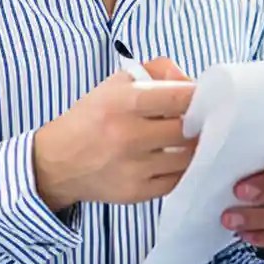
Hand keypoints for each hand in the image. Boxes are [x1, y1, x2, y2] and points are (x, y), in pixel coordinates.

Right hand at [33, 58, 196, 209]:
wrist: (57, 163)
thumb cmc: (93, 117)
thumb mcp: (117, 83)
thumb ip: (158, 71)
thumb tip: (191, 82)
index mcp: (123, 103)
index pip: (178, 97)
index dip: (199, 96)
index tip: (206, 96)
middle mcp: (127, 136)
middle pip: (187, 129)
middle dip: (199, 122)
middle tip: (201, 119)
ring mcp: (133, 168)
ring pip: (187, 157)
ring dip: (193, 147)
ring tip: (189, 138)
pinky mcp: (137, 192)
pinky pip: (177, 179)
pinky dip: (182, 168)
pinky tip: (176, 158)